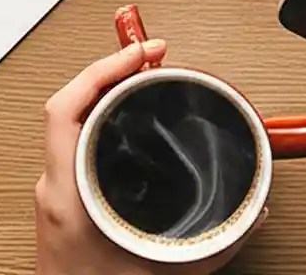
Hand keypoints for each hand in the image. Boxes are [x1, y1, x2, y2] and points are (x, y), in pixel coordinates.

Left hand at [35, 39, 261, 274]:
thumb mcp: (165, 271)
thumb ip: (216, 245)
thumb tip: (253, 214)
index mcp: (69, 195)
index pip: (66, 109)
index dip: (102, 69)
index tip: (139, 54)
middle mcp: (54, 188)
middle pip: (70, 103)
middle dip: (110, 69)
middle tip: (148, 53)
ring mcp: (52, 194)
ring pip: (68, 122)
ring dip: (102, 91)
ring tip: (136, 73)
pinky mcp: (59, 202)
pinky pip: (72, 141)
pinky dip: (98, 118)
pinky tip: (120, 115)